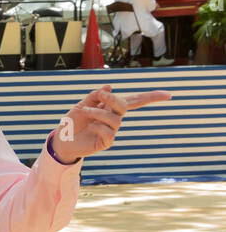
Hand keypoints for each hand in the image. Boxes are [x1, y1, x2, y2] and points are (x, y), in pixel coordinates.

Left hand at [52, 85, 172, 159]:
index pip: (135, 100)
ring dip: (99, 112)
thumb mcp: (82, 104)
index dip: (151, 97)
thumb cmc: (73, 121)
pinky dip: (97, 126)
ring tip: (85, 112)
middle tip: (101, 95)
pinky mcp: (106, 143)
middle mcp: (114, 118)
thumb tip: (110, 87)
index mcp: (112, 107)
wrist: (62, 139)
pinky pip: (108, 132)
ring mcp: (112, 131)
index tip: (169, 94)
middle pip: (125, 105)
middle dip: (114, 99)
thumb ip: (95, 96)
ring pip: (115, 119)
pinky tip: (89, 127)